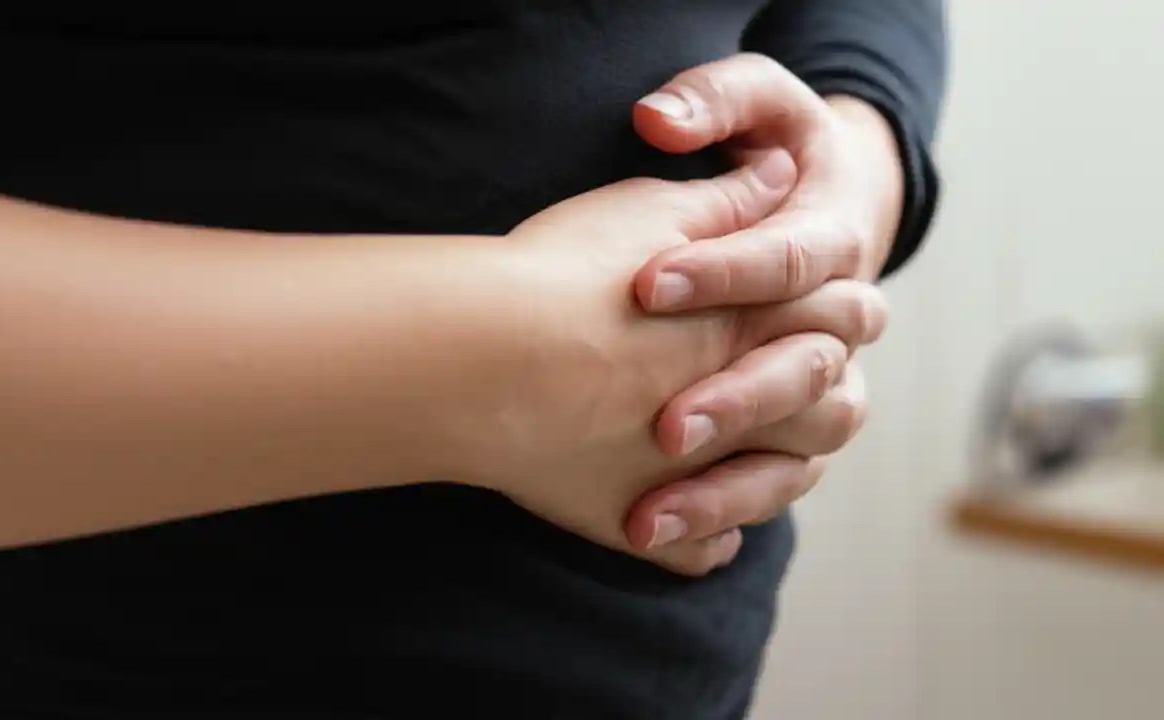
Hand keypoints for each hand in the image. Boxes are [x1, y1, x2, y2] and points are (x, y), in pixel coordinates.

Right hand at [467, 155, 892, 575]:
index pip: (843, 313)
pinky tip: (685, 525)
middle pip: (834, 410)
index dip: (838, 301)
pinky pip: (692, 550)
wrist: (485, 356)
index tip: (827, 296)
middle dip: (822, 391)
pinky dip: (700, 541)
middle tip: (805, 385)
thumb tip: (785, 173)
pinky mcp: (634, 518)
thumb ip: (730, 198)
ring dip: (774, 474)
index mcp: (755, 322)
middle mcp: (742, 404)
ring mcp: (691, 473)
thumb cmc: (566, 274)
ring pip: (775, 487)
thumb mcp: (654, 210)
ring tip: (755, 461)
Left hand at [614, 53, 906, 558]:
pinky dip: (717, 520)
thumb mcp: (748, 110)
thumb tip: (659, 117)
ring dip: (727, 487)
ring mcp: (809, 399)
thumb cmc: (755, 161)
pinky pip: (765, 493)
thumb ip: (714, 105)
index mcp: (829, 247)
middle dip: (741, 397)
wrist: (783, 232)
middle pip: (811, 378)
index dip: (727, 273)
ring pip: (798, 457)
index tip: (647, 284)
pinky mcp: (776, 445)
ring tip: (649, 512)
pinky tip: (652, 533)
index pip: (794, 264)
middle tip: (667, 424)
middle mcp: (833, 332)